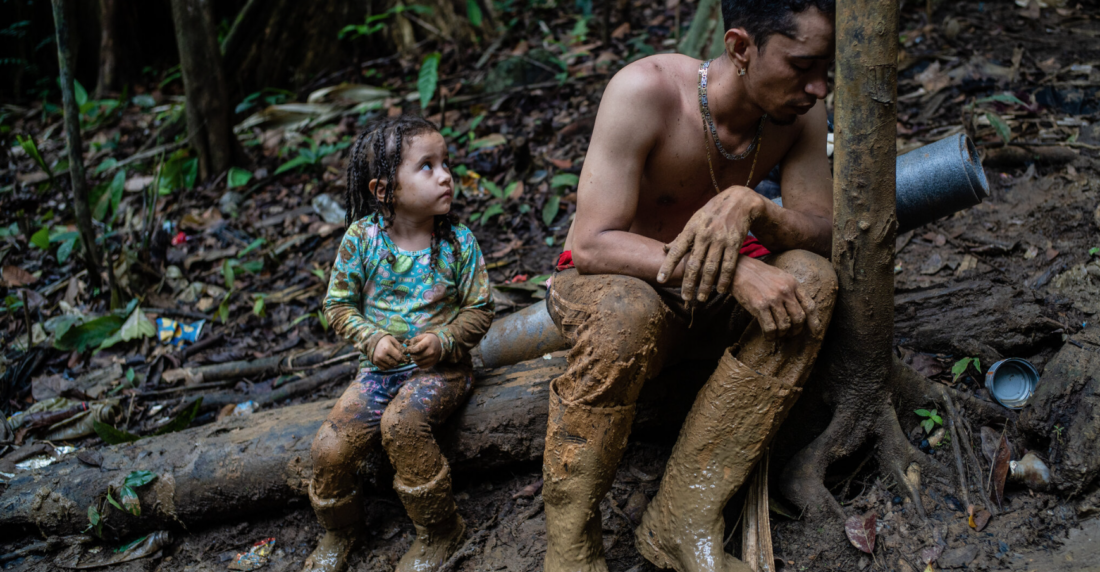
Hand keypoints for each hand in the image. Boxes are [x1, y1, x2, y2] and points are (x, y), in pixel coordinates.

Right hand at [372, 335, 406, 369]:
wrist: (371, 341)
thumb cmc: (384, 339)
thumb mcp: (393, 340)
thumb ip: (400, 347)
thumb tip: (406, 353)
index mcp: (387, 348)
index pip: (399, 357)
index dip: (404, 358)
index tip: (406, 357)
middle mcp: (382, 355)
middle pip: (395, 363)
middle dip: (398, 361)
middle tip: (399, 358)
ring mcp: (378, 360)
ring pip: (390, 367)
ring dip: (393, 364)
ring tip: (393, 359)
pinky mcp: (375, 363)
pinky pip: (384, 368)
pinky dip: (388, 366)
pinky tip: (389, 361)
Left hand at [407, 333, 442, 368]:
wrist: (440, 344)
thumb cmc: (429, 339)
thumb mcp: (422, 336)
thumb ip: (413, 340)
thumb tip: (406, 346)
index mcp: (428, 343)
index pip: (417, 349)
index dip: (410, 350)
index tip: (407, 349)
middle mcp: (431, 351)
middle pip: (417, 356)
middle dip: (411, 355)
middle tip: (411, 352)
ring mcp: (432, 358)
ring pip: (418, 362)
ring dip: (414, 360)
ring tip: (415, 356)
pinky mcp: (432, 363)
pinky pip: (422, 366)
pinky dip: (418, 364)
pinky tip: (418, 359)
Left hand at [657, 186, 765, 302]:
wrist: (738, 200)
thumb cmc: (712, 213)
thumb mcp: (694, 220)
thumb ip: (681, 237)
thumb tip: (665, 249)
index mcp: (691, 229)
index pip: (677, 250)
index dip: (667, 266)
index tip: (660, 280)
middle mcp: (704, 234)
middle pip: (694, 263)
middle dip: (688, 282)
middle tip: (685, 297)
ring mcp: (720, 239)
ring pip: (711, 267)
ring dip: (706, 285)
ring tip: (701, 298)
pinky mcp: (735, 243)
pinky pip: (729, 265)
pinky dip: (724, 279)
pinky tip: (721, 290)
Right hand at [730, 258, 821, 340]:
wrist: (739, 269)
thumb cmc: (758, 274)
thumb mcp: (780, 276)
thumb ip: (790, 290)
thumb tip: (797, 308)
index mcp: (793, 283)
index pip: (809, 305)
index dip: (814, 320)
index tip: (815, 330)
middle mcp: (785, 291)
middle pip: (799, 318)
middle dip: (796, 330)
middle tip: (791, 334)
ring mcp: (773, 299)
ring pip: (785, 325)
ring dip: (782, 334)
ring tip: (778, 335)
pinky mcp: (759, 306)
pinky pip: (771, 328)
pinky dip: (771, 336)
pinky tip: (768, 336)